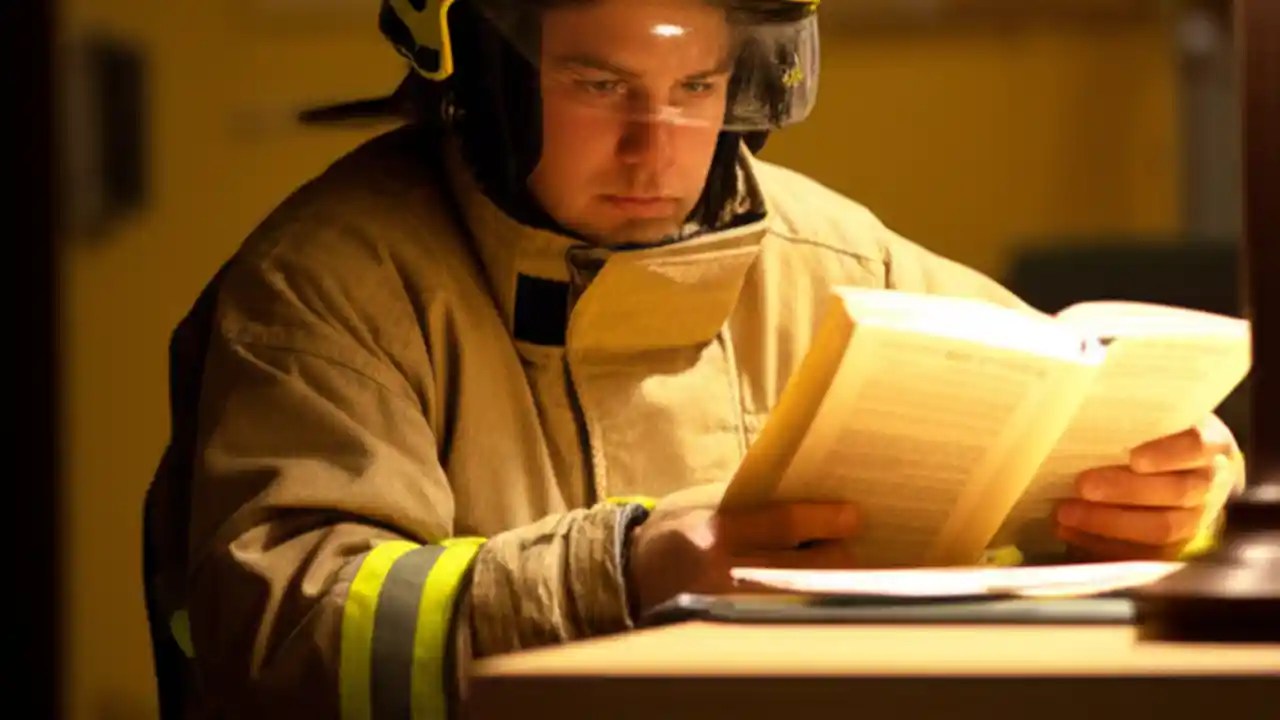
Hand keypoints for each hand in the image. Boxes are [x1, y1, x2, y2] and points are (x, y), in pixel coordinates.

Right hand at [625, 483, 859, 617]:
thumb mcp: (703, 504)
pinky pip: (786, 616)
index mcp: (714, 534)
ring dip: (826, 581)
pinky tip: (815, 590)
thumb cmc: (675, 531)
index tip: (853, 516)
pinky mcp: (734, 630)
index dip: (824, 520)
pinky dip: (806, 601)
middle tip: (849, 542)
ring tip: (837, 567)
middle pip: (803, 568)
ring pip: (802, 598)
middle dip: (836, 555)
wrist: (630, 579)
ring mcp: (730, 609)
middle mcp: (722, 576)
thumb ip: (751, 504)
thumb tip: (811, 498)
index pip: (783, 525)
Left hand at [1055, 415, 1242, 559]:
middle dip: (1126, 490)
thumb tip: (1079, 427)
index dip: (1167, 453)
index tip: (1134, 458)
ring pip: (1162, 527)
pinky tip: (1073, 533)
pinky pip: (1146, 554)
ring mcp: (1198, 518)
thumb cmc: (1154, 437)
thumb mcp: (1151, 421)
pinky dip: (1106, 545)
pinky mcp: (1178, 547)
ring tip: (1067, 514)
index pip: (1197, 444)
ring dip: (1110, 522)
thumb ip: (1129, 426)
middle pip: (1177, 490)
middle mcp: (1210, 482)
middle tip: (1083, 486)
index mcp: (1210, 442)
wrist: (1179, 473)